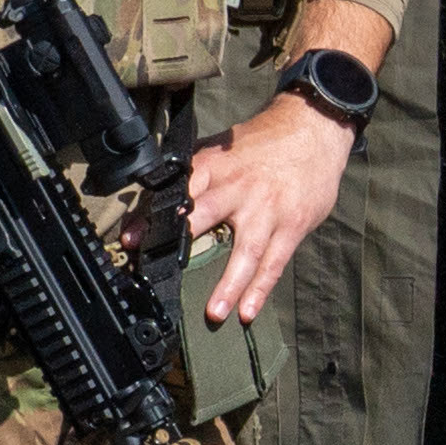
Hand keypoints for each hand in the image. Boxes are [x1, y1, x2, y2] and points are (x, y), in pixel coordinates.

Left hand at [176, 98, 355, 323]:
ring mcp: (268, 210)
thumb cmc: (261, 144)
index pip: (179, 194)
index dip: (154, 218)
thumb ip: (191, 174)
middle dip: (182, 249)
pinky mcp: (292, 225)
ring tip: (215, 313)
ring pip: (246, 252)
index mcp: (215, 168)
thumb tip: (154, 201)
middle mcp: (239, 189)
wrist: (313, 131)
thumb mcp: (220, 149)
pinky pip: (274, 262)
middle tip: (164, 279)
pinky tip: (248, 311)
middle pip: (207, 220)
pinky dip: (261, 289)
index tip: (132, 242)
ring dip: (229, 284)